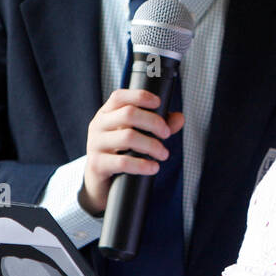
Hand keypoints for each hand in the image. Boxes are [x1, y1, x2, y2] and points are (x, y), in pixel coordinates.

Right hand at [81, 89, 184, 214]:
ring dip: (152, 145)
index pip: (120, 96)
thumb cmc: (121, 151)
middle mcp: (98, 125)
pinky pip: (123, 162)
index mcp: (107, 113)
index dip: (140, 96)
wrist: (100, 179)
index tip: (159, 103)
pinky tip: (153, 168)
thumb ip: (159, 125)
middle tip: (166, 134)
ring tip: (164, 154)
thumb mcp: (138, 134)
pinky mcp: (97, 164)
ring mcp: (95, 144)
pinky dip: (143, 165)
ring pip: (128, 137)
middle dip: (154, 122)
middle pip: (128, 114)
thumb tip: (180, 118)